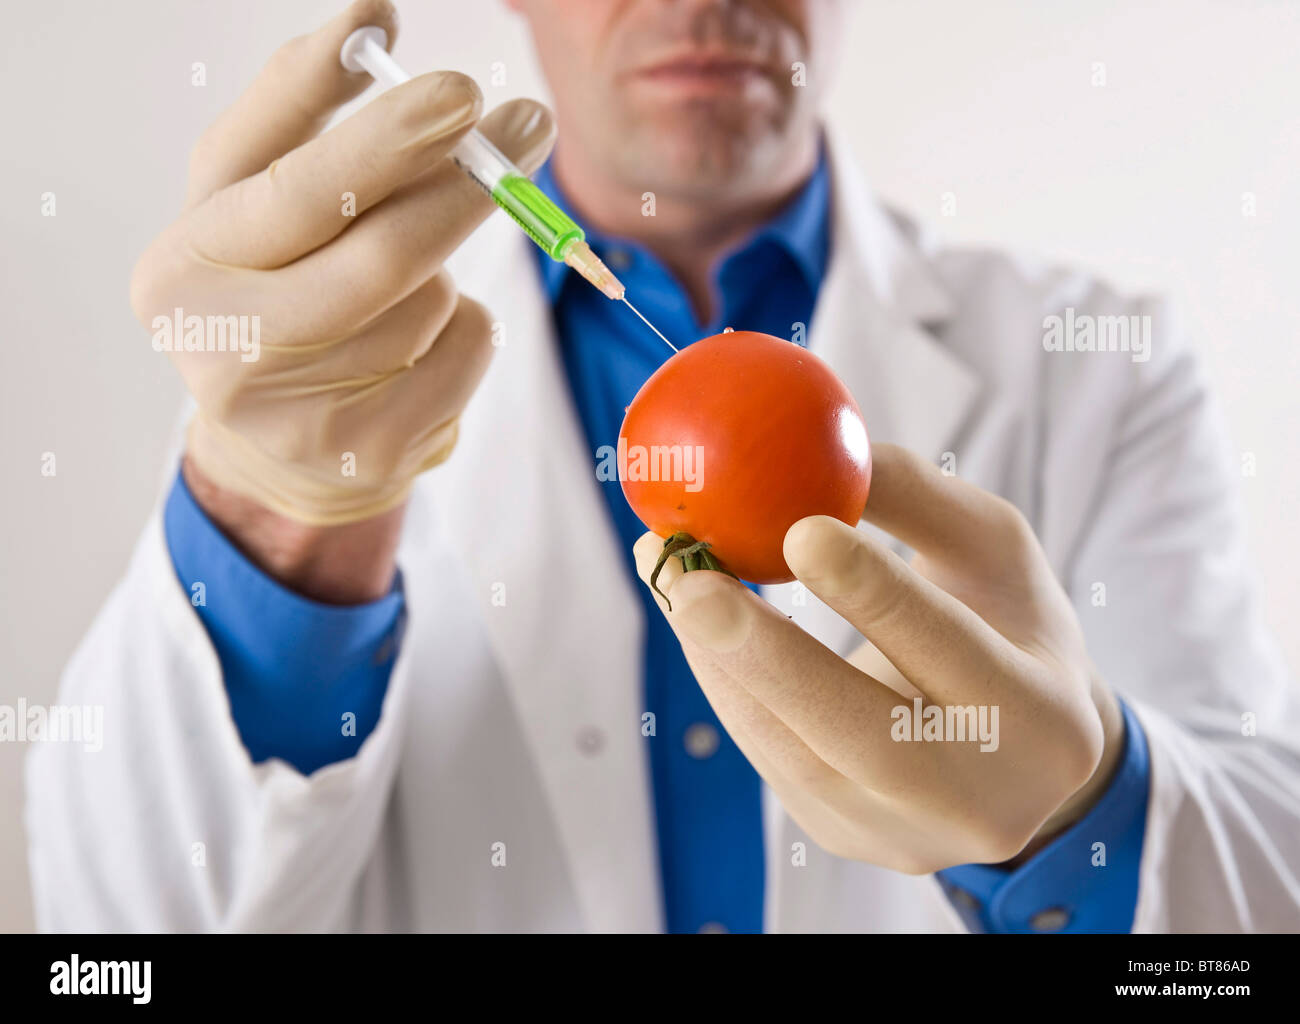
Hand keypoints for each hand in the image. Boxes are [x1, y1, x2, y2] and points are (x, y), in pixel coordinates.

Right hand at [130, 0, 555, 533]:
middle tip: (527, 123)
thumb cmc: (273, 293)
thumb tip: (370, 21)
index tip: (457, 88)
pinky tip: (424, 339)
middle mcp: (228, 347)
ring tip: (412, 275)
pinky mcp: (370, 452)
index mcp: (184, 267)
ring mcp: (300, 415)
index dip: (384, 138)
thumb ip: (297, 111)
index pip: (295, 191)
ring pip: (431, 300)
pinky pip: (465, 350)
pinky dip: (467, 324)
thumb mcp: (253, 201)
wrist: (281, 449)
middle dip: (464, 184)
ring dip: (448, 267)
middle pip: (379, 255)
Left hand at [634, 442, 1124, 872]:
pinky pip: (774, 763)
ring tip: (671, 578)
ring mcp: (908, 836)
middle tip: (689, 579)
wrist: (1016, 751)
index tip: (798, 526)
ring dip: (722, 666)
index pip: (954, 654)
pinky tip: (692, 622)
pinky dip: (727, 688)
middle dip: (768, 657)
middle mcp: (982, 800)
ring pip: (799, 759)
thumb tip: (819, 445)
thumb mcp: (991, 550)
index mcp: (1044, 721)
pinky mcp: (847, 837)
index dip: (875, 596)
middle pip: (867, 737)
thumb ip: (916, 499)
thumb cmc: (1005, 624)